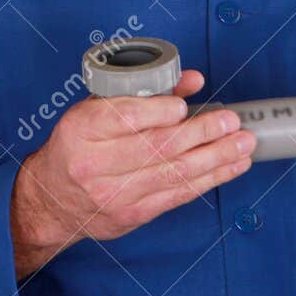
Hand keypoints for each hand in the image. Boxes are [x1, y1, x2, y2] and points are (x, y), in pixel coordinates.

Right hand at [10, 69, 256, 278]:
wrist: (53, 199)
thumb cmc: (77, 145)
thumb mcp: (95, 110)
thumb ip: (142, 92)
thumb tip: (192, 80)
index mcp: (81, 129)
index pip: (125, 118)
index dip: (160, 112)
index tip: (185, 107)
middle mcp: (94, 163)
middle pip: (157, 147)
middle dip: (202, 133)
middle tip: (231, 122)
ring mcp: (114, 194)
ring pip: (175, 173)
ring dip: (216, 157)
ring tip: (243, 143)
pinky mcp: (133, 214)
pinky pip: (179, 195)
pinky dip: (210, 179)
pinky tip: (231, 166)